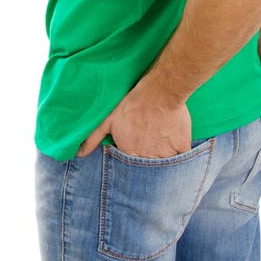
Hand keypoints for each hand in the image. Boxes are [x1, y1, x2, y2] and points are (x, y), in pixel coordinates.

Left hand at [76, 74, 191, 158]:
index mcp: (129, 154)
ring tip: (161, 144)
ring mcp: (165, 155)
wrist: (159, 91)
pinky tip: (175, 145)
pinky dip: (179, 157)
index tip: (135, 151)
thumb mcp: (108, 119)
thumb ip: (93, 138)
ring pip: (164, 167)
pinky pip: (181, 160)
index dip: (132, 160)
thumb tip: (79, 154)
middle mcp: (146, 158)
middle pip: (147, 169)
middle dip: (147, 163)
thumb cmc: (132, 103)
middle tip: (149, 145)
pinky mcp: (180, 148)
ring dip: (162, 159)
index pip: (130, 168)